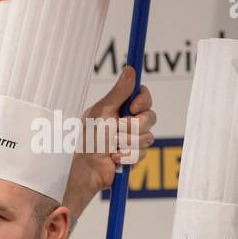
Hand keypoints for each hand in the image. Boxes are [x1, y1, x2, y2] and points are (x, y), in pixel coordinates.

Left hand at [63, 66, 156, 219]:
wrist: (86, 170)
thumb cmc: (88, 140)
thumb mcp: (102, 112)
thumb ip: (119, 92)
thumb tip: (130, 68)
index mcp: (118, 108)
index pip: (143, 96)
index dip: (143, 101)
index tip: (133, 108)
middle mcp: (126, 122)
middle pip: (151, 117)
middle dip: (134, 127)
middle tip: (116, 133)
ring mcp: (131, 139)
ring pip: (149, 137)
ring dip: (128, 143)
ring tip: (112, 148)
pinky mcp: (133, 155)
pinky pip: (144, 153)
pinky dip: (128, 157)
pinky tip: (114, 158)